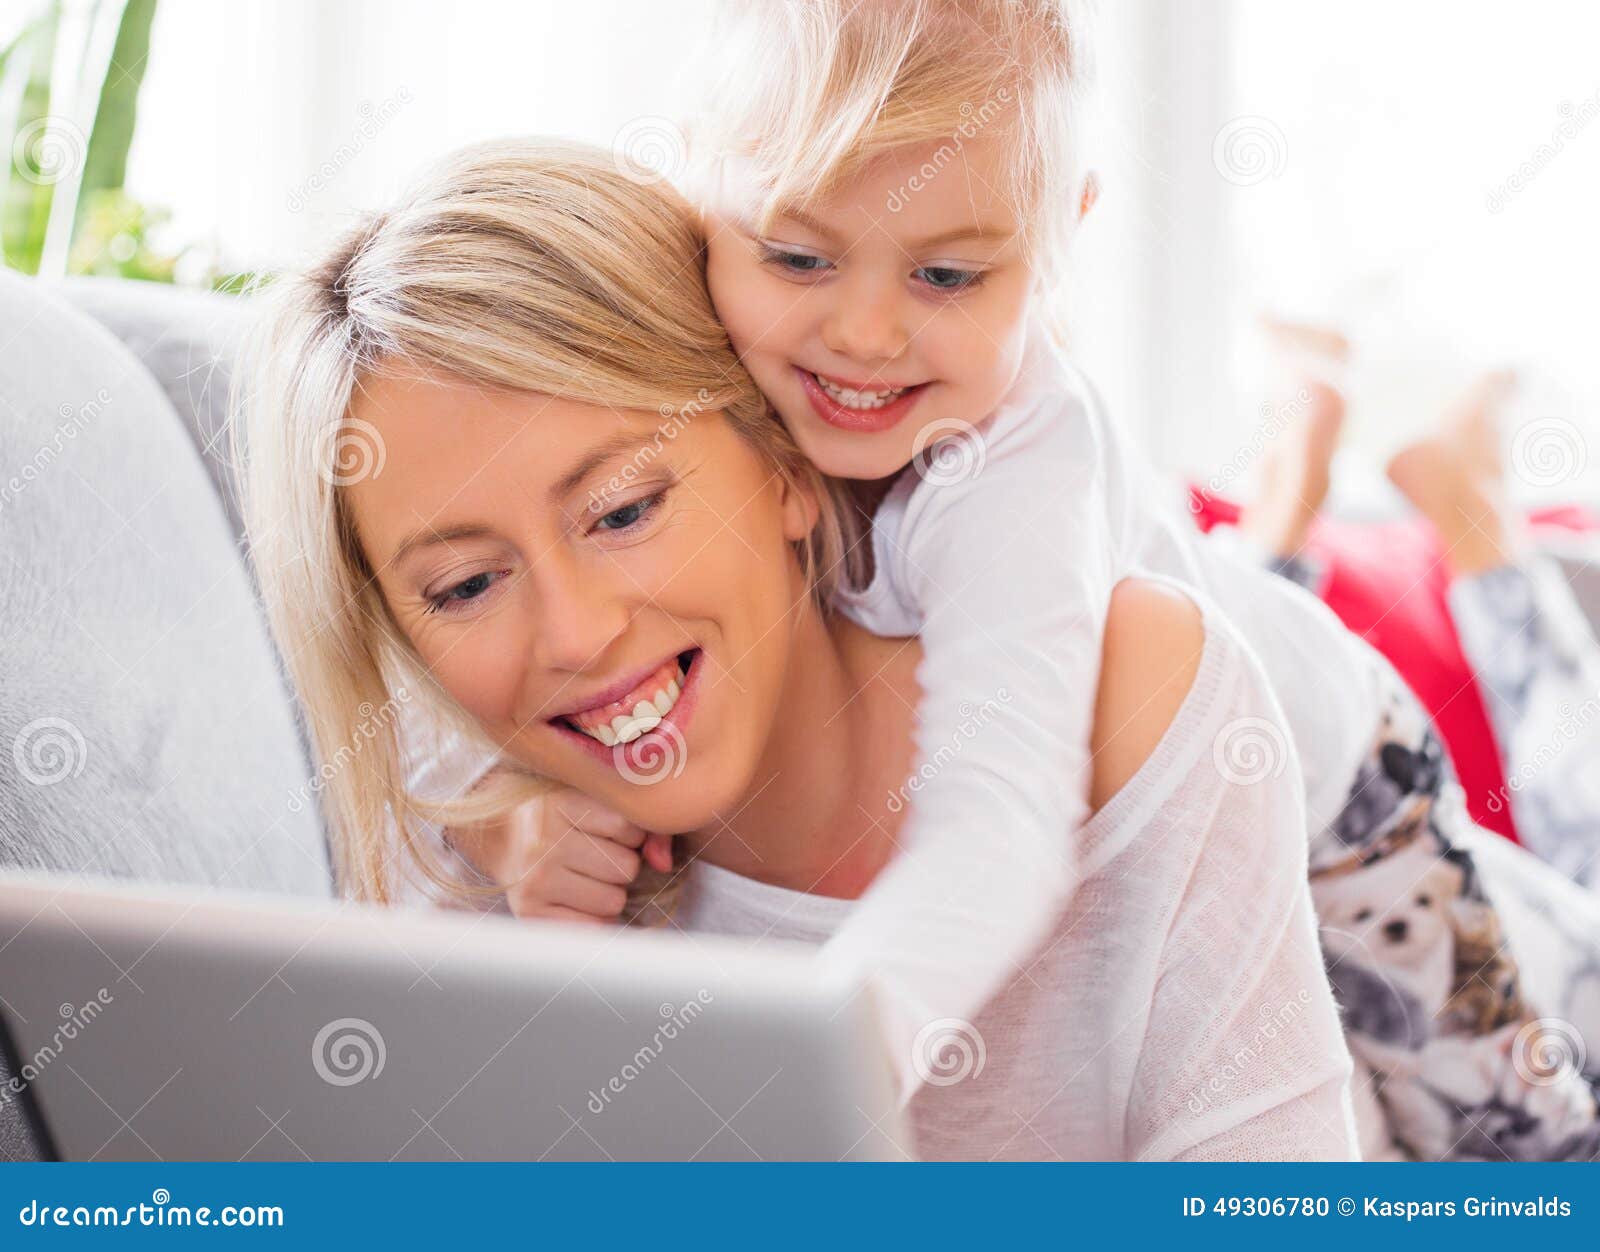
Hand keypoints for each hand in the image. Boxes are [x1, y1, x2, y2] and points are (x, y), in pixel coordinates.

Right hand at [446, 779, 672, 923]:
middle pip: (626, 868)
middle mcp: (543, 841)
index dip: (631, 834)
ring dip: (611, 893)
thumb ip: (641, 824)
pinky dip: (596, 918)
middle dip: (622, 866)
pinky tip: (580, 900)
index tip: (611, 831)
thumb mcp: (594, 802)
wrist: (501, 836)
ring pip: (614, 900)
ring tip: (587, 878)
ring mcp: (534, 880)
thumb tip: (664, 863)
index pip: (628, 827)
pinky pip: (594, 927)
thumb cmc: (562, 817)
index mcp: (559, 803)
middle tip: (598, 857)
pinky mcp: (530, 913)